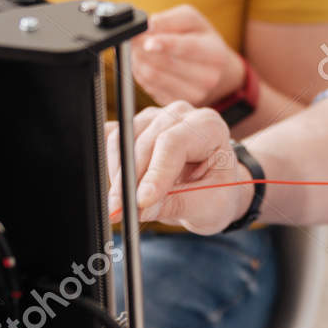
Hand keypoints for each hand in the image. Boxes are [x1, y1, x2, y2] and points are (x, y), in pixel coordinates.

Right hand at [104, 101, 251, 232]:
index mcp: (209, 128)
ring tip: (125, 206)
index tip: (142, 201)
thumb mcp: (209, 206)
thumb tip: (142, 207)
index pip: (174, 143)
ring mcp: (155, 117)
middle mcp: (180, 116)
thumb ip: (178, 205)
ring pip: (123, 141)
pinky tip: (118, 188)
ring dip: (118, 176)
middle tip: (122, 212)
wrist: (212, 189)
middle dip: (130, 181)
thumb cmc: (217, 194)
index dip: (155, 173)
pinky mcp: (135, 127)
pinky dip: (111, 166)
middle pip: (145, 142)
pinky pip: (113, 141)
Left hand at [129, 4, 246, 107]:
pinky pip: (148, 87)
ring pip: (152, 76)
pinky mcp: (177, 103)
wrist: (218, 72)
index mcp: (214, 53)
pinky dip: (140, 73)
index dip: (165, 44)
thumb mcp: (194, 21)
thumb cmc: (202, 41)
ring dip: (137, 60)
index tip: (147, 41)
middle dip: (141, 48)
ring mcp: (192, 95)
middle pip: (164, 63)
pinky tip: (145, 63)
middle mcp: (207, 78)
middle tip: (133, 36)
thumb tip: (149, 25)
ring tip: (138, 48)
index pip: (187, 48)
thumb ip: (171, 19)